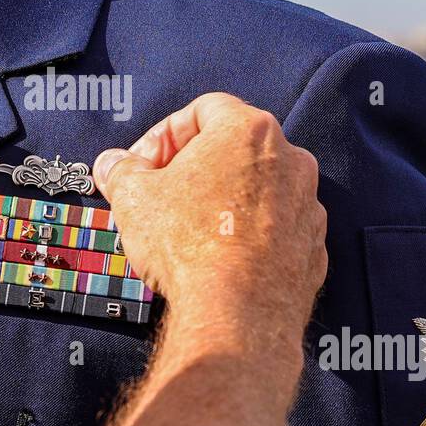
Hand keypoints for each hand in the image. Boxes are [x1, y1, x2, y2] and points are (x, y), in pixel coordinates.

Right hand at [93, 93, 326, 365]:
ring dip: (224, 201)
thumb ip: (121, 171)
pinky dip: (250, 235)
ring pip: (258, 189)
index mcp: (249, 131)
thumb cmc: (191, 246)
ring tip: (189, 231)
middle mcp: (290, 159)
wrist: (238, 315)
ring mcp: (307, 204)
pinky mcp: (313, 246)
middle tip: (162, 195)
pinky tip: (219, 257)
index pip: (202, 110)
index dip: (164, 135)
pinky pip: (276, 228)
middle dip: (194, 168)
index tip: (143, 164)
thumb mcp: (134, 198)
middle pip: (233, 149)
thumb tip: (113, 165)